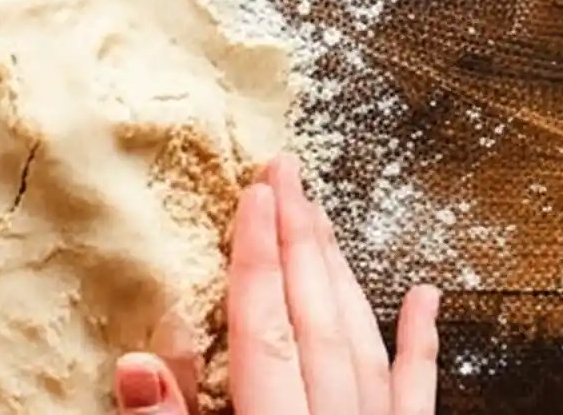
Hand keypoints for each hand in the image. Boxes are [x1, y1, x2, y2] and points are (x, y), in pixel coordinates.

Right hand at [115, 155, 440, 414]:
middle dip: (296, 237)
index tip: (254, 195)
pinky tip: (426, 297)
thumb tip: (136, 364)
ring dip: (338, 271)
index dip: (257, 258)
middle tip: (285, 173)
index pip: (263, 329)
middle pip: (313, 317)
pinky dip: (421, 340)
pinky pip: (416, 390)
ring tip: (319, 214)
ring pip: (359, 339)